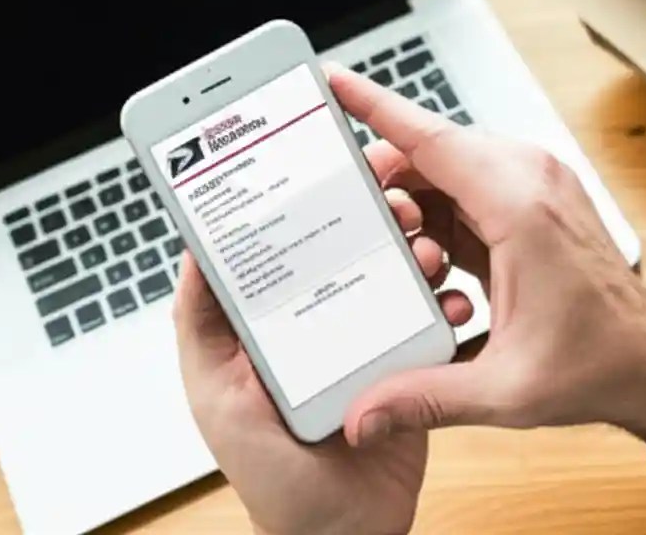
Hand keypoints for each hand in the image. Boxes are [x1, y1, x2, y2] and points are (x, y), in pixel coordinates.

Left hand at [173, 146, 474, 534]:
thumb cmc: (271, 480)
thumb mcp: (219, 401)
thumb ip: (201, 330)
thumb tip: (193, 253)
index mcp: (265, 325)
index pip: (279, 243)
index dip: (298, 200)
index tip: (323, 165)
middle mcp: (314, 325)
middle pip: (342, 247)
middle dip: (371, 216)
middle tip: (394, 200)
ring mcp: (360, 343)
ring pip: (390, 275)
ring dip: (413, 253)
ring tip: (426, 251)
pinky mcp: (401, 364)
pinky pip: (426, 319)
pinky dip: (444, 303)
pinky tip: (452, 299)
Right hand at [329, 68, 645, 461]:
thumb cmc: (598, 364)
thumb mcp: (504, 390)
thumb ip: (425, 398)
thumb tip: (362, 417)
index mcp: (521, 209)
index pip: (433, 139)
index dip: (377, 108)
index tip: (335, 82)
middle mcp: (532, 180)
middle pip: (433, 151)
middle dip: (387, 179)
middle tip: (356, 225)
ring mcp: (539, 184)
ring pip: (451, 168)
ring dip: (417, 200)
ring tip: (405, 257)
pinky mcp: (538, 200)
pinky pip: (472, 186)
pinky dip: (443, 212)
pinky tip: (432, 259)